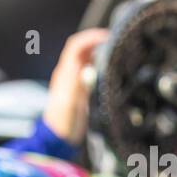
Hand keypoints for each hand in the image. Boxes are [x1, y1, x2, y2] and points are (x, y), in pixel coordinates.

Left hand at [41, 27, 109, 144]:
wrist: (59, 139)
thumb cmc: (63, 123)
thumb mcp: (71, 101)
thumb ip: (80, 83)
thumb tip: (91, 67)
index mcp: (65, 73)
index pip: (76, 45)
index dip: (91, 37)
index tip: (108, 37)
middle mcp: (69, 73)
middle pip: (84, 48)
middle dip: (99, 42)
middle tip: (118, 42)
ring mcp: (75, 80)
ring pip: (88, 58)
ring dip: (101, 52)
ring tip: (118, 52)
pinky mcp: (81, 89)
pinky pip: (92, 70)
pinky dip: (103, 65)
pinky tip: (113, 70)